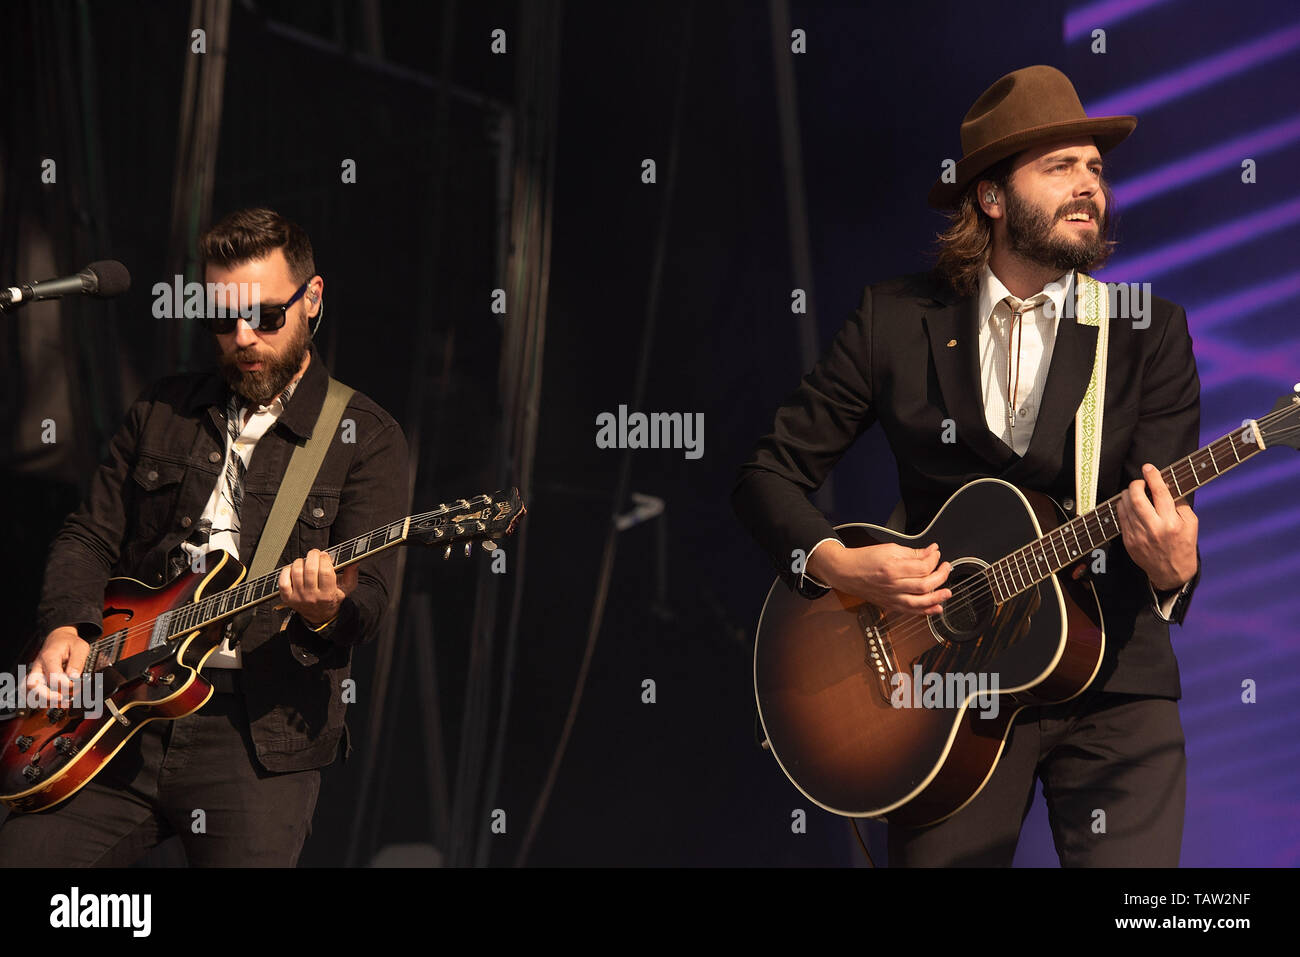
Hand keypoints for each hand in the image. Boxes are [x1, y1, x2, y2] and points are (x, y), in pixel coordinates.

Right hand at [26, 626, 90, 707]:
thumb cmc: (69, 643)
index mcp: (49, 657)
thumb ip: (77, 662)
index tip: (76, 683)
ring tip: (63, 703)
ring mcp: (35, 674)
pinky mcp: (36, 680)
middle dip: (49, 697)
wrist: (58, 639)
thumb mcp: (80, 647)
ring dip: (46, 701)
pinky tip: (58, 702)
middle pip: (34, 686)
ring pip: (30, 692)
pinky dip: (44, 701)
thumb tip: (74, 677)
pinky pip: (33, 694)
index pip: (53, 676)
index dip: (66, 684)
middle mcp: (38, 667)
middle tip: (64, 699)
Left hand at [279, 549, 358, 626]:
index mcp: (327, 595)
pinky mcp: (287, 597)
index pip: (325, 572)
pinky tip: (293, 569)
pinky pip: (282, 581)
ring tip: (305, 561)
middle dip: (312, 556)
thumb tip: (354, 561)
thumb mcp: (346, 588)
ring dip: (300, 561)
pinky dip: (286, 571)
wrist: (319, 615)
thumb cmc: (333, 597)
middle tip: (315, 553)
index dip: (324, 559)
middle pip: (309, 570)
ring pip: (296, 572)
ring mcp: (298, 597)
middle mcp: (312, 597)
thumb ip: (352, 574)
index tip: (325, 555)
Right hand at [809, 541, 951, 614]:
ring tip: (948, 592)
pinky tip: (936, 608)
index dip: (934, 560)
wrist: (846, 571)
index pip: (922, 567)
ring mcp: (892, 597)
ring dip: (937, 598)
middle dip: (941, 577)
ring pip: (920, 602)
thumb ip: (912, 553)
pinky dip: (925, 611)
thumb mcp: (889, 549)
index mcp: (892, 568)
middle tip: (946, 568)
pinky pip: (911, 611)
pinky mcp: (890, 604)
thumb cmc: (865, 559)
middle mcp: (893, 585)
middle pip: (925, 585)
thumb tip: (931, 552)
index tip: (936, 554)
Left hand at [1115, 463, 1198, 590]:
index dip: (1153, 477)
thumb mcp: (1191, 524)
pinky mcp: (1129, 541)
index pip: (1160, 493)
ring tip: (1134, 492)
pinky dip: (1123, 508)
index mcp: (1171, 523)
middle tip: (1140, 482)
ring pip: (1125, 507)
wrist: (1171, 572)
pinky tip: (1130, 505)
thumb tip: (1166, 487)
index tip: (1148, 467)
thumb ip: (1180, 505)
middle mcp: (1154, 528)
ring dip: (1128, 495)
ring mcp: (1138, 536)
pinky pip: (1121, 518)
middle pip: (1137, 498)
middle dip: (1135, 485)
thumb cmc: (1184, 545)